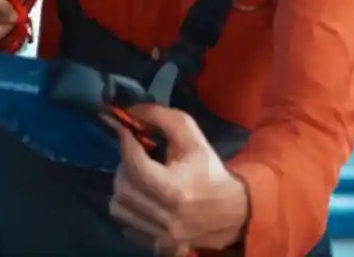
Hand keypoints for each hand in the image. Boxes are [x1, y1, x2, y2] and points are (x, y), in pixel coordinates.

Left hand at [105, 104, 248, 255]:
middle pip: (123, 186)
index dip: (125, 142)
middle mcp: (166, 216)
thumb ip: (163, 118)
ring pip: (119, 207)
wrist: (235, 212)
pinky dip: (129, 211)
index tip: (124, 130)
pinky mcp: (159, 246)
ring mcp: (161, 235)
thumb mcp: (193, 138)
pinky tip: (142, 200)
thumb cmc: (210, 172)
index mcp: (175, 189)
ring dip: (123, 188)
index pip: (134, 164)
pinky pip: (126, 226)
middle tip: (135, 157)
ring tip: (138, 179)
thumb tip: (132, 110)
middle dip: (125, 165)